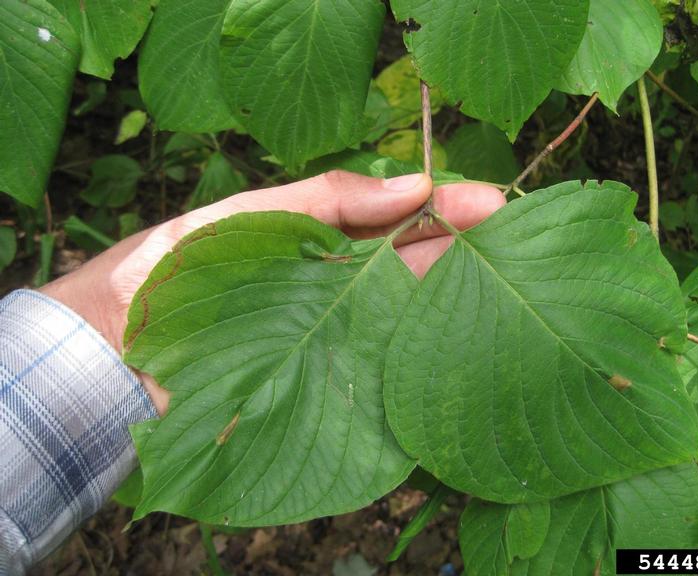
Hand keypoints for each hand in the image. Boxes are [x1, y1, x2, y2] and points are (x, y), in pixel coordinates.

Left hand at [41, 171, 504, 411]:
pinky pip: (391, 376)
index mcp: (332, 241)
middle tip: (516, 241)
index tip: (492, 204)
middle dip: (468, 254)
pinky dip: (428, 362)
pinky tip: (462, 347)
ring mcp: (344, 340)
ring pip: (415, 320)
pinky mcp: (336, 388)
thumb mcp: (253, 213)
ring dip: (459, 304)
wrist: (122, 346)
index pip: (405, 220)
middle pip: (420, 270)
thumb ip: (331, 198)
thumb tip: (416, 183)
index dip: (449, 210)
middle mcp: (347, 291)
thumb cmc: (178, 266)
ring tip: (507, 288)